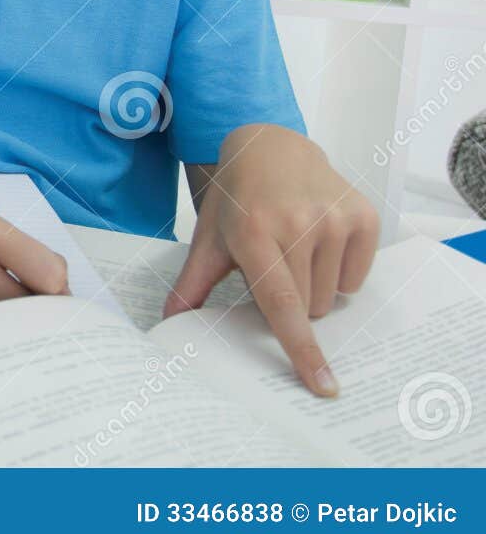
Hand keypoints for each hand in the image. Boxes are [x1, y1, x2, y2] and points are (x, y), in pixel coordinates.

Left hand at [165, 124, 380, 396]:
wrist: (271, 148)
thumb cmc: (237, 201)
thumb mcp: (209, 240)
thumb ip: (192, 286)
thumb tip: (170, 325)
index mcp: (254, 234)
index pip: (282, 304)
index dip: (301, 348)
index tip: (322, 385)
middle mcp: (298, 224)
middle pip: (307, 308)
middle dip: (290, 300)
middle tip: (275, 264)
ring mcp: (334, 218)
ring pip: (332, 296)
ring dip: (313, 286)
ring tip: (295, 250)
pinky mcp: (364, 214)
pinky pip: (356, 277)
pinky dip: (338, 271)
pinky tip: (319, 241)